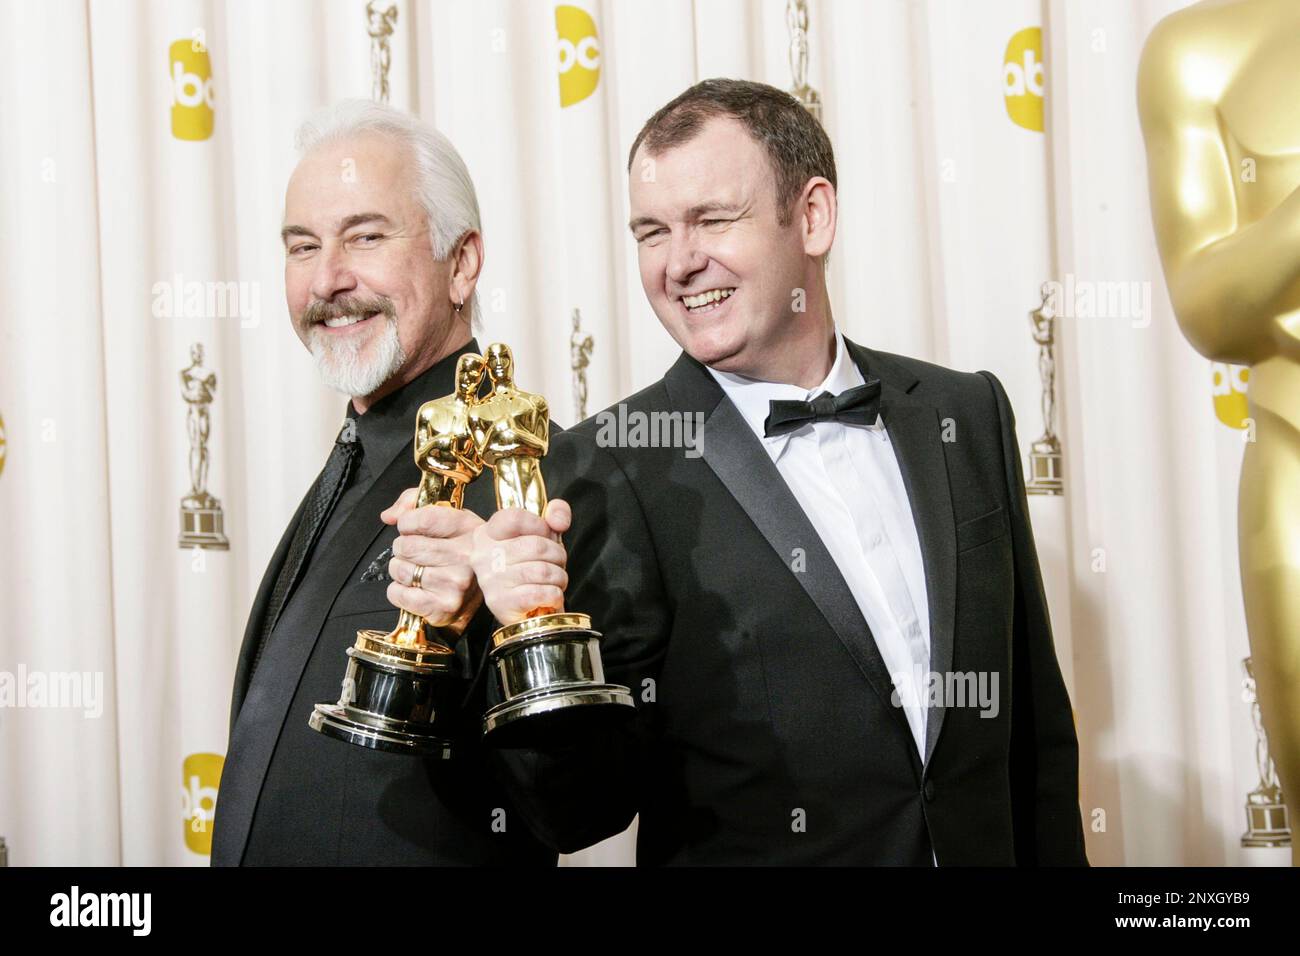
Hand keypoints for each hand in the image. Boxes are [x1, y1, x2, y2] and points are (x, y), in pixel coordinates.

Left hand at [381, 488, 484, 634]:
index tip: (411, 528)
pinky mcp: (444, 606)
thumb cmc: (461, 552)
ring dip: (401, 570)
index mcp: (468, 528)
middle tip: (417, 553)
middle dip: (403, 548)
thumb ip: (414, 503)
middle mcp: (466, 555)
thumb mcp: (448, 516)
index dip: (407, 523)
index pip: (424, 519)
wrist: (486, 589)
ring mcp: (456, 583)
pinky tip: (415, 588)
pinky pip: (398, 593)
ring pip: (400, 570)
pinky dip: (398, 591)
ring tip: (418, 571)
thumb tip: (389, 516)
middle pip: (407, 546)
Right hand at [470, 499, 571, 625]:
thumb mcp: (541, 534)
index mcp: (489, 533)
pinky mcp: (501, 603)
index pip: (515, 517)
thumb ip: (554, 514)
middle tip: (557, 564)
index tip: (547, 536)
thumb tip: (558, 521)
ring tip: (555, 581)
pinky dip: (554, 595)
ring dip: (559, 577)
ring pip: (542, 571)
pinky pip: (540, 593)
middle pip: (536, 546)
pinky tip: (551, 596)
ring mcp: (490, 580)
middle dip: (558, 556)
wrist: (521, 610)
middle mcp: (483, 555)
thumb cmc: (531, 567)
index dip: (540, 525)